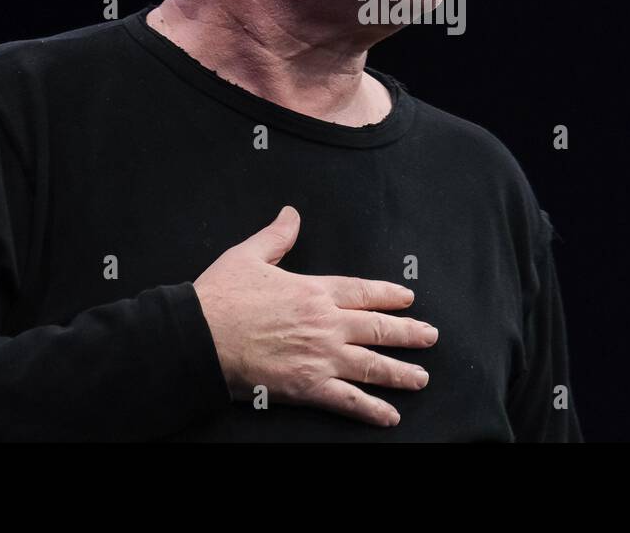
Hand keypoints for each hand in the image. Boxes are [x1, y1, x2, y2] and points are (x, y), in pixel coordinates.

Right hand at [193, 204, 436, 425]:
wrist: (199, 336)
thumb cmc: (220, 297)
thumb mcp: (249, 255)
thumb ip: (277, 236)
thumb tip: (291, 214)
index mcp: (314, 291)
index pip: (363, 292)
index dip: (389, 295)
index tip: (408, 298)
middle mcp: (326, 323)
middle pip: (378, 328)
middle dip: (408, 333)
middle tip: (430, 337)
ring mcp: (321, 356)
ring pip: (372, 365)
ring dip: (401, 372)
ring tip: (421, 378)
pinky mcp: (308, 387)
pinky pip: (348, 400)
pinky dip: (371, 409)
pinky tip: (390, 416)